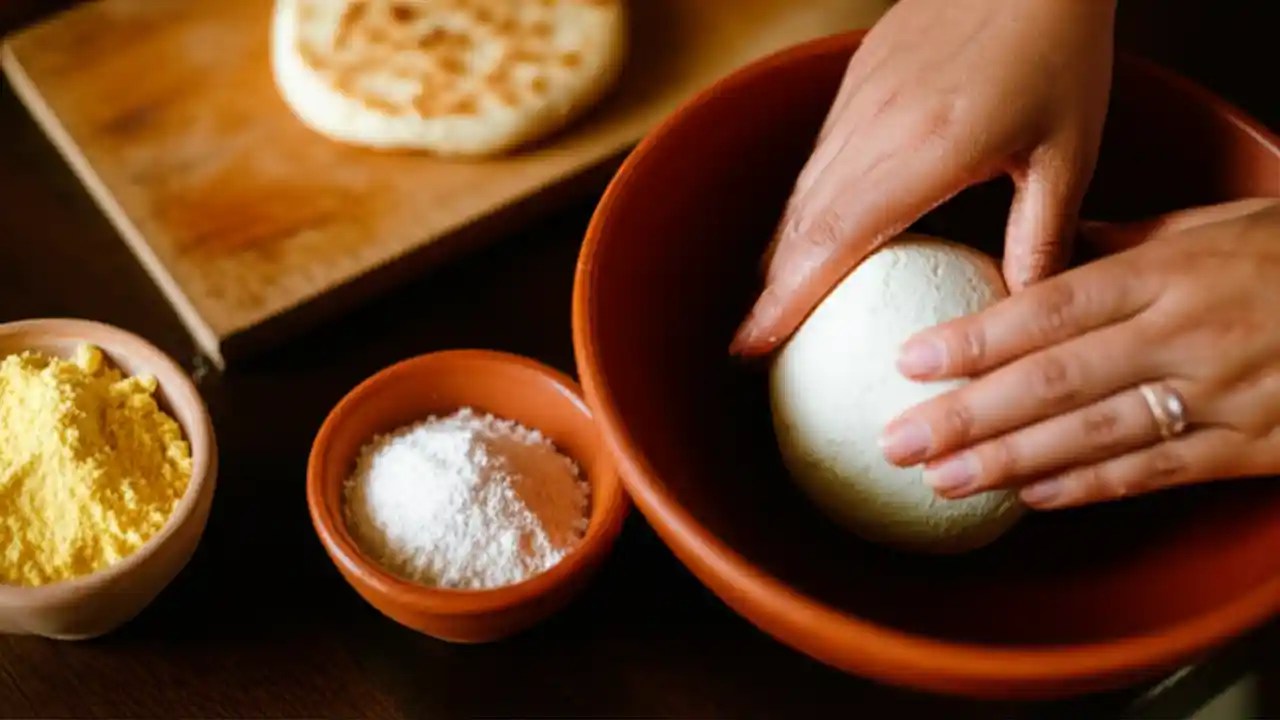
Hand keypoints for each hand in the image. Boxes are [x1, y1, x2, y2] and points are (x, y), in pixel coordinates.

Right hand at [731, 0, 1115, 356]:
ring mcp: (860, 101)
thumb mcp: (1069, 154)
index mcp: (926, 151)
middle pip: (801, 224)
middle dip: (767, 291)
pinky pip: (818, 157)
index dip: (786, 299)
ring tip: (769, 301)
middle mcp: (876, 128)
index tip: (753, 345)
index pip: (835, 240)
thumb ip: (1042, 240)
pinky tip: (809, 231)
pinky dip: (804, 206)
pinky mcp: (860, 81)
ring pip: (803, 190)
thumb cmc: (1058, 51)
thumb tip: (1024, 315)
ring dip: (780, 251)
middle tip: (748, 344)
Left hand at [880, 198, 1279, 509]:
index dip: (976, 339)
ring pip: (1095, 436)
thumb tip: (1045, 251)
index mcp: (1169, 272)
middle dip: (967, 415)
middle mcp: (1185, 334)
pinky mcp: (1249, 448)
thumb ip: (1126, 244)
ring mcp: (1219, 396)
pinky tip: (1030, 498)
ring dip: (1009, 463)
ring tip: (942, 480)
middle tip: (898, 439)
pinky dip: (1088, 487)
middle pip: (1056, 381)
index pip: (1051, 307)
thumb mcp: (1217, 226)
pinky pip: (1155, 473)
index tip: (910, 361)